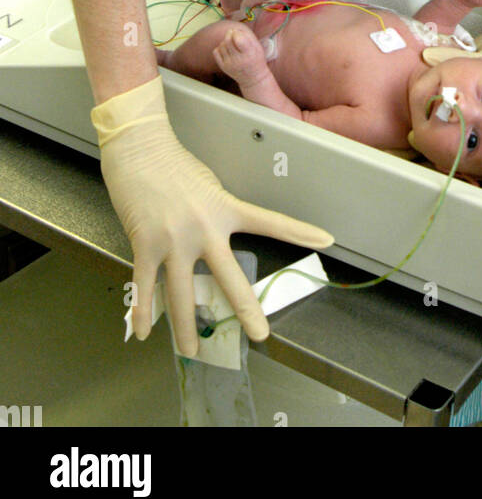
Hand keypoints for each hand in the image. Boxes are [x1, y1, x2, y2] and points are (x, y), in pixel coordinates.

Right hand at [91, 75, 332, 356]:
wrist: (139, 147)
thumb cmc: (173, 162)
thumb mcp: (208, 186)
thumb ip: (215, 215)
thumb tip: (213, 242)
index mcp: (225, 209)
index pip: (270, 222)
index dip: (300, 232)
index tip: (326, 240)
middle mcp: (204, 229)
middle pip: (230, 278)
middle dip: (246, 311)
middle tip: (261, 335)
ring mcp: (174, 241)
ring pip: (184, 296)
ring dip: (187, 328)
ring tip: (193, 351)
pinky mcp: (145, 245)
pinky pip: (145, 287)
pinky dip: (143, 313)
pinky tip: (144, 333)